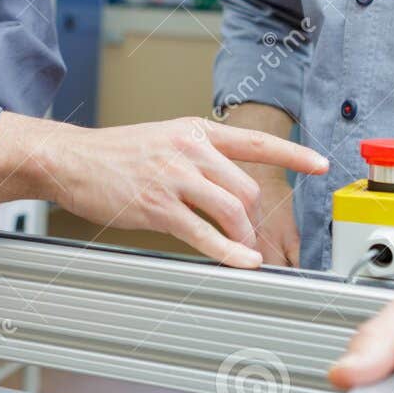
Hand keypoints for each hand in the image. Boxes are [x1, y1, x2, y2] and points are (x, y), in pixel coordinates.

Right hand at [35, 116, 326, 267]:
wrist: (72, 160)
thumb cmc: (116, 154)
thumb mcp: (164, 137)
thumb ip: (200, 155)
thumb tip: (231, 182)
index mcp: (196, 131)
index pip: (256, 140)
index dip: (294, 154)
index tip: (321, 164)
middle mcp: (190, 148)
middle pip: (248, 187)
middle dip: (257, 219)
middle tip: (251, 236)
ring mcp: (173, 176)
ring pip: (232, 210)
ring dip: (245, 238)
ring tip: (243, 252)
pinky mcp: (158, 206)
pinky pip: (204, 233)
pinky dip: (228, 252)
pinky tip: (241, 262)